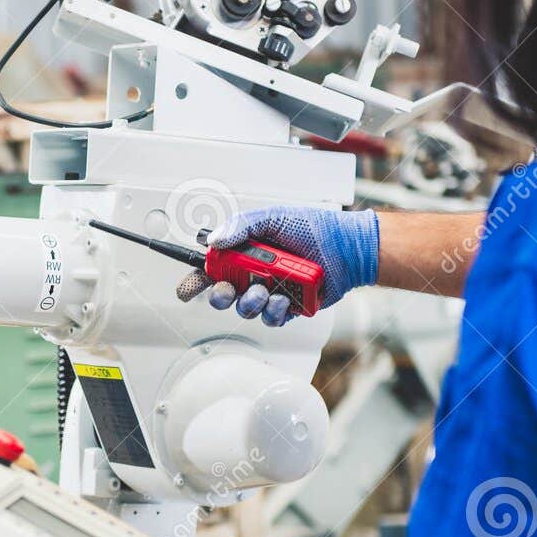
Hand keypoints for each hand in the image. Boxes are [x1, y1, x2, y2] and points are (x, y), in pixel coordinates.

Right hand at [177, 205, 379, 323]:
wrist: (348, 249)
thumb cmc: (314, 229)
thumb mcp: (274, 217)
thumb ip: (241, 226)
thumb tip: (215, 239)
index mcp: (246, 252)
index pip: (212, 268)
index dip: (197, 279)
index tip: (187, 287)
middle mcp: (256, 274)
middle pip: (224, 294)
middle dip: (222, 296)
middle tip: (230, 290)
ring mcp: (271, 292)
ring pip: (246, 309)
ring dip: (252, 302)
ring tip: (267, 289)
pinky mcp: (288, 307)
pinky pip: (271, 319)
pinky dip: (274, 311)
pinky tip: (284, 298)